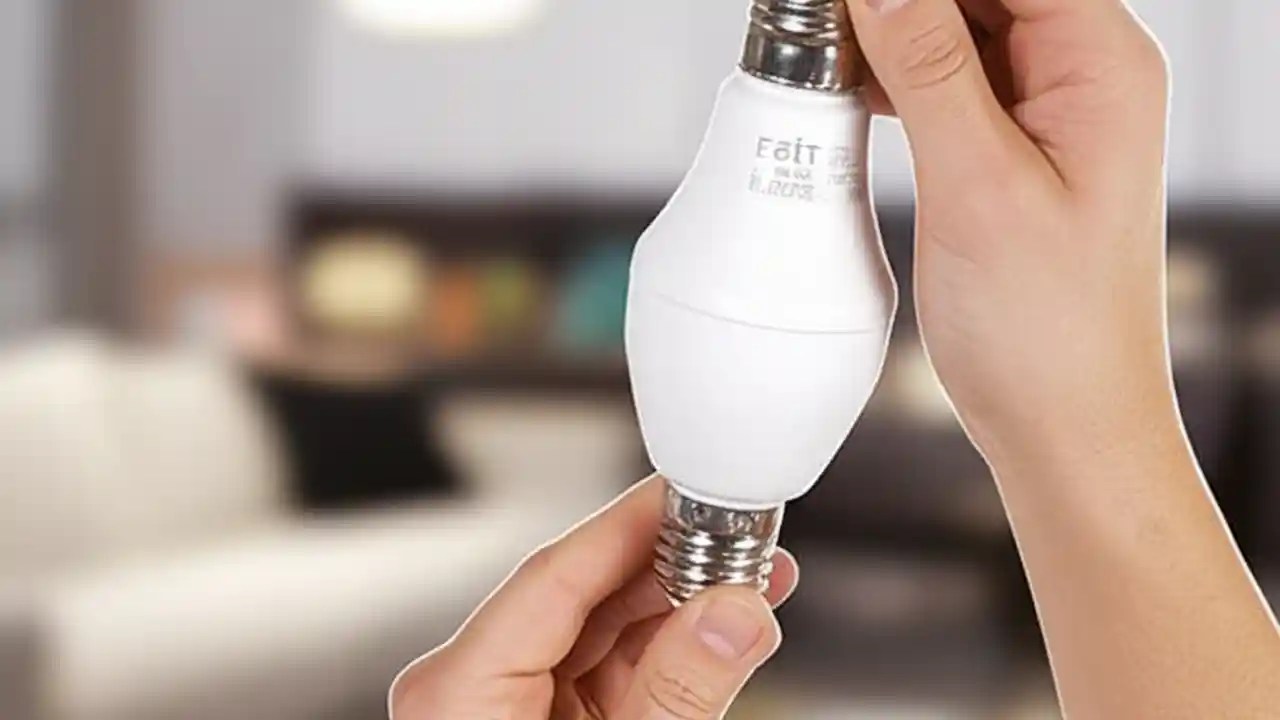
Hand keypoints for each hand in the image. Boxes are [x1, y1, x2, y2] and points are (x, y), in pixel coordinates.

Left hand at [389, 477, 797, 719]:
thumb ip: (681, 690)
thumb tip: (738, 610)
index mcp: (457, 692)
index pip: (554, 575)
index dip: (631, 524)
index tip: (692, 488)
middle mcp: (473, 690)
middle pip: (583, 597)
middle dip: (672, 565)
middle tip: (745, 535)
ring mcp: (509, 711)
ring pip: (604, 632)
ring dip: (681, 605)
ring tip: (754, 577)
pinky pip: (611, 672)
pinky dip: (669, 651)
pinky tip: (722, 628)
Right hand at [847, 0, 1173, 464]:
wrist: (1063, 423)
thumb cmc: (1048, 330)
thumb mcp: (979, 187)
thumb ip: (930, 71)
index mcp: (1102, 66)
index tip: (846, 1)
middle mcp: (1083, 77)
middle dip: (898, 5)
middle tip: (821, 22)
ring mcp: (1048, 114)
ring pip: (958, 29)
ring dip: (891, 32)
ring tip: (821, 47)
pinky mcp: (1010, 151)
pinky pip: (947, 83)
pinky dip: (896, 77)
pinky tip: (847, 87)